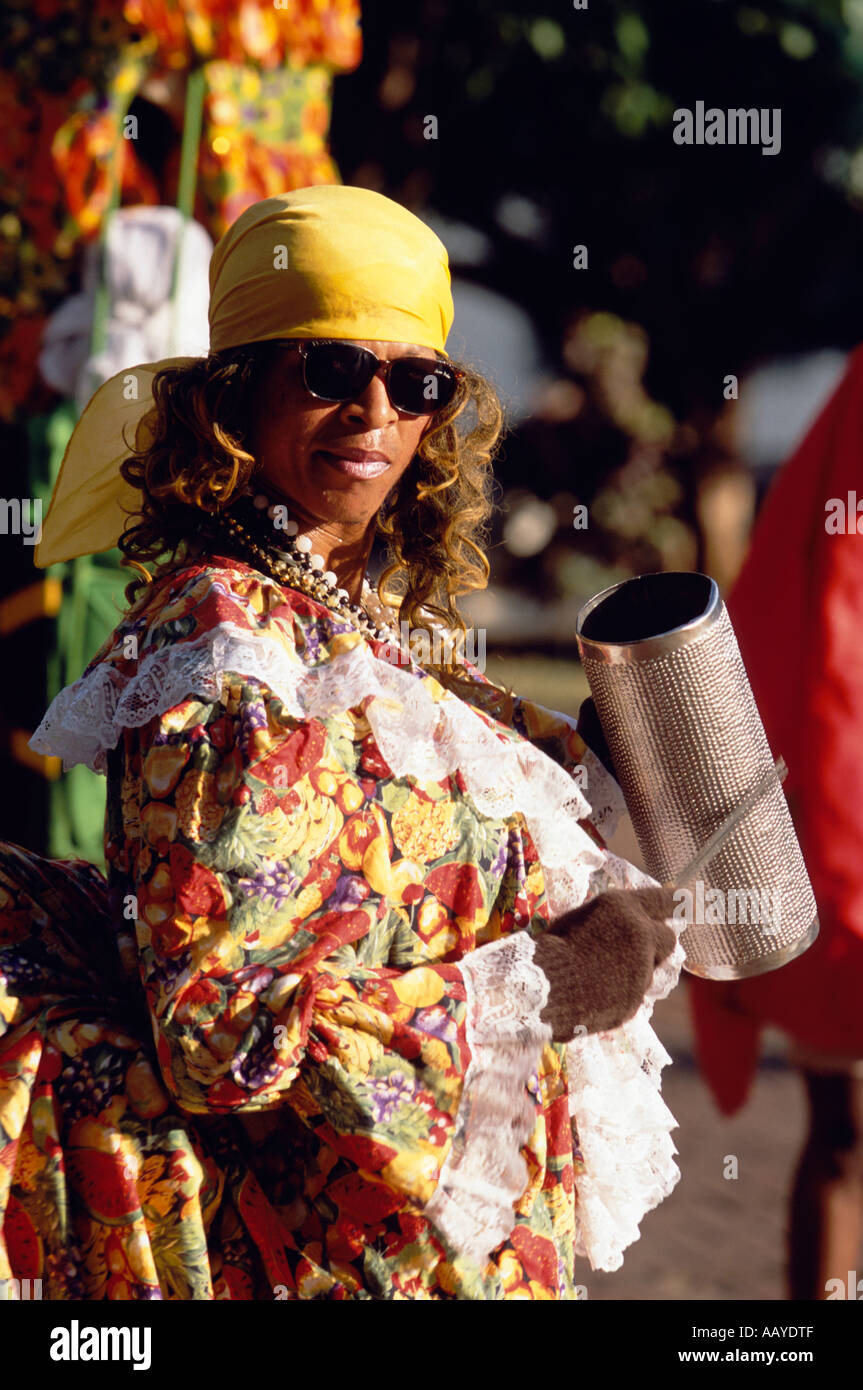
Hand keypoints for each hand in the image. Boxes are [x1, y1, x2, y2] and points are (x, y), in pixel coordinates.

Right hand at [532, 887, 676, 1040]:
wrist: (544, 987)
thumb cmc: (554, 946)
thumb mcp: (583, 917)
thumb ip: (614, 920)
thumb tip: (631, 924)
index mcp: (625, 908)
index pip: (666, 899)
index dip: (677, 902)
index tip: (688, 901)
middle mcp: (641, 936)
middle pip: (668, 939)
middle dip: (656, 945)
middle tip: (631, 951)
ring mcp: (641, 970)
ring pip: (649, 970)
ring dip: (634, 971)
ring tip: (599, 975)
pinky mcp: (636, 999)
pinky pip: (633, 995)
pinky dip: (620, 994)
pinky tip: (594, 993)